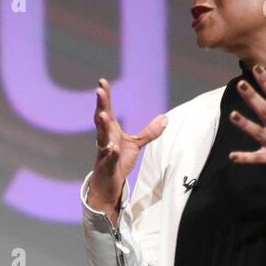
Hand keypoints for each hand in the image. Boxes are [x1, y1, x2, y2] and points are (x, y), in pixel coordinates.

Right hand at [89, 77, 167, 214]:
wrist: (108, 184)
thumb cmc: (118, 162)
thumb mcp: (136, 145)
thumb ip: (149, 132)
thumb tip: (166, 118)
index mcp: (110, 131)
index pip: (107, 110)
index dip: (105, 96)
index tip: (102, 81)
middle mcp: (105, 138)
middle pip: (101, 119)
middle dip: (100, 105)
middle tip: (99, 91)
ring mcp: (104, 152)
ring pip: (101, 137)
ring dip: (102, 126)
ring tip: (102, 115)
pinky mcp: (107, 167)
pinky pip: (109, 159)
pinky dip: (112, 154)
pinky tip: (114, 149)